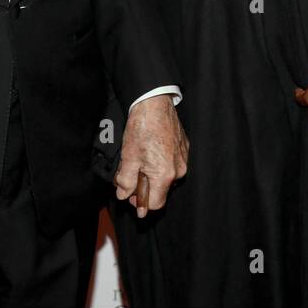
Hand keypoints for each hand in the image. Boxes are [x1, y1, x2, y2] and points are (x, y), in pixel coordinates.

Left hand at [114, 96, 188, 217]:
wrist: (155, 103)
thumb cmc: (142, 128)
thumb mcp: (128, 157)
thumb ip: (125, 181)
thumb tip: (123, 195)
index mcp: (164, 175)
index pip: (156, 204)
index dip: (141, 203)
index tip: (131, 196)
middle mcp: (179, 170)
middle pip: (161, 191)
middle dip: (145, 187)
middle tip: (131, 174)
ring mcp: (183, 159)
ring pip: (166, 177)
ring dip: (153, 174)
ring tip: (140, 159)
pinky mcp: (184, 149)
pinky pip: (172, 164)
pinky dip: (161, 163)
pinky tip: (150, 150)